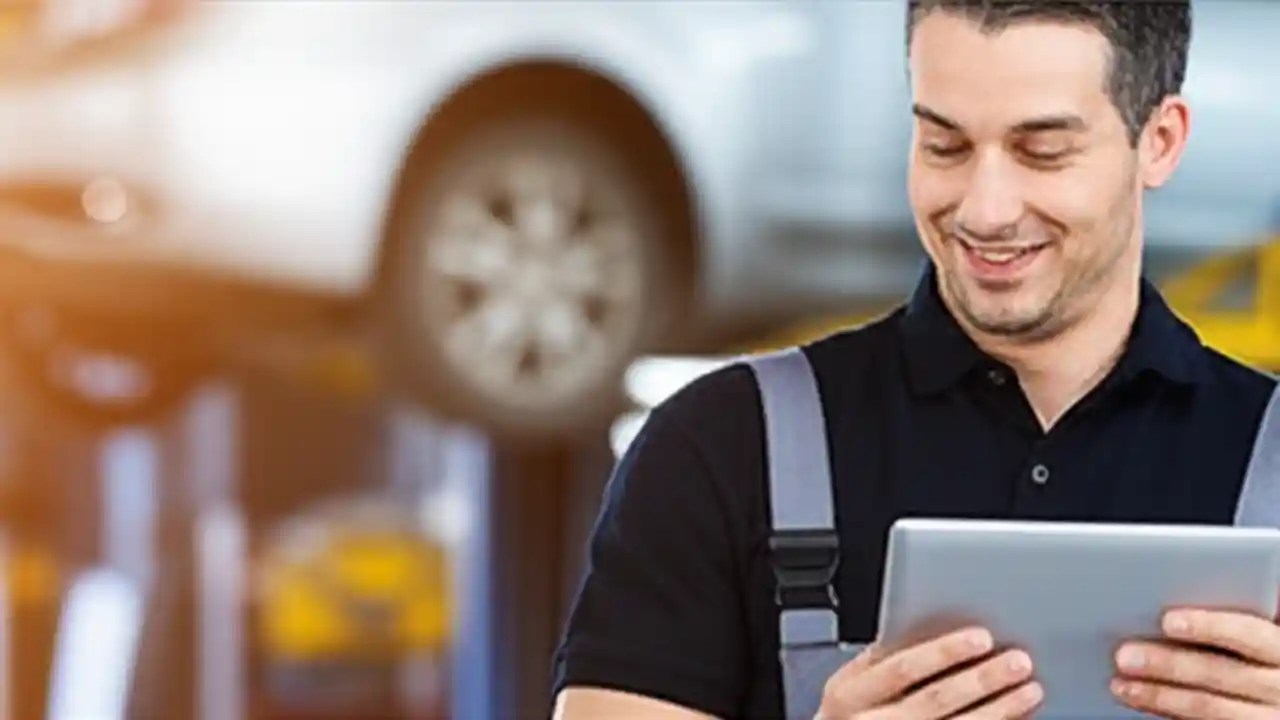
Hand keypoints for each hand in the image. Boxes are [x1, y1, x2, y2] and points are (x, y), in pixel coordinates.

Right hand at [815, 626, 1042, 718]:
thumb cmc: (851, 714)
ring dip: (1000, 709)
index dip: (943, 652)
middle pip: (935, 700)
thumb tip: (936, 625)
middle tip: (1018, 660)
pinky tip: (1016, 717)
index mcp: (849, 694)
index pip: (901, 668)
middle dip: (981, 680)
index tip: (981, 636)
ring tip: (1029, 689)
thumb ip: (883, 658)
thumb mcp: (852, 683)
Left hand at [1112, 607, 1279, 717]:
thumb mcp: (1267, 642)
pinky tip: (1145, 705)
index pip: (1248, 633)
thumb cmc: (1265, 662)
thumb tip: (1182, 598)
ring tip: (1122, 685)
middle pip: (1221, 672)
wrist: (1277, 699)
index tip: (1167, 621)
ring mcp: (1269, 716)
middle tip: (1125, 655)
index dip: (1209, 626)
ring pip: (1210, 707)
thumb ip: (1238, 624)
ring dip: (1160, 696)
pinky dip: (1169, 715)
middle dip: (1169, 663)